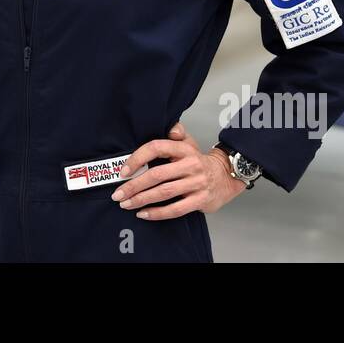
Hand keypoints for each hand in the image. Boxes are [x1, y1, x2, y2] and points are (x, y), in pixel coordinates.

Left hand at [111, 122, 245, 218]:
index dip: (137, 158)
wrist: (226, 176)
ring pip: (164, 192)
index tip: (123, 171)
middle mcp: (190, 165)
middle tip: (118, 194)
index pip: (156, 148)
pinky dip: (157, 213)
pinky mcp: (200, 200)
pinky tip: (143, 214)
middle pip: (157, 174)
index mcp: (184, 149)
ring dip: (141, 199)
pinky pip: (175, 209)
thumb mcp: (189, 142)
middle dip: (134, 185)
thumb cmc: (199, 161)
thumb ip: (176, 133)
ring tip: (126, 204)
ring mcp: (196, 183)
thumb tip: (171, 129)